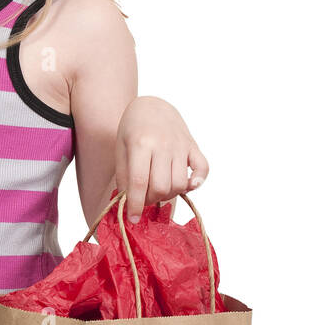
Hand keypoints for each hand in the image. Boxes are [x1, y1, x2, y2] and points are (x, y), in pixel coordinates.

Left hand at [115, 96, 208, 222]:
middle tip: (144, 197)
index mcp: (141, 144)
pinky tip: (187, 185)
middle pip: (161, 187)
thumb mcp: (120, 150)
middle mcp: (164, 145)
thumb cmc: (131, 130)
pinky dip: (197, 182)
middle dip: (151, 200)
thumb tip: (128, 203)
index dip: (135, 205)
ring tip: (159, 189)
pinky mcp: (194, 146)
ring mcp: (181, 145)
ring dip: (169, 194)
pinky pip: (203, 169)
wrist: (151, 106)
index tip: (133, 219)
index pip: (139, 182)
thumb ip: (124, 176)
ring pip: (179, 184)